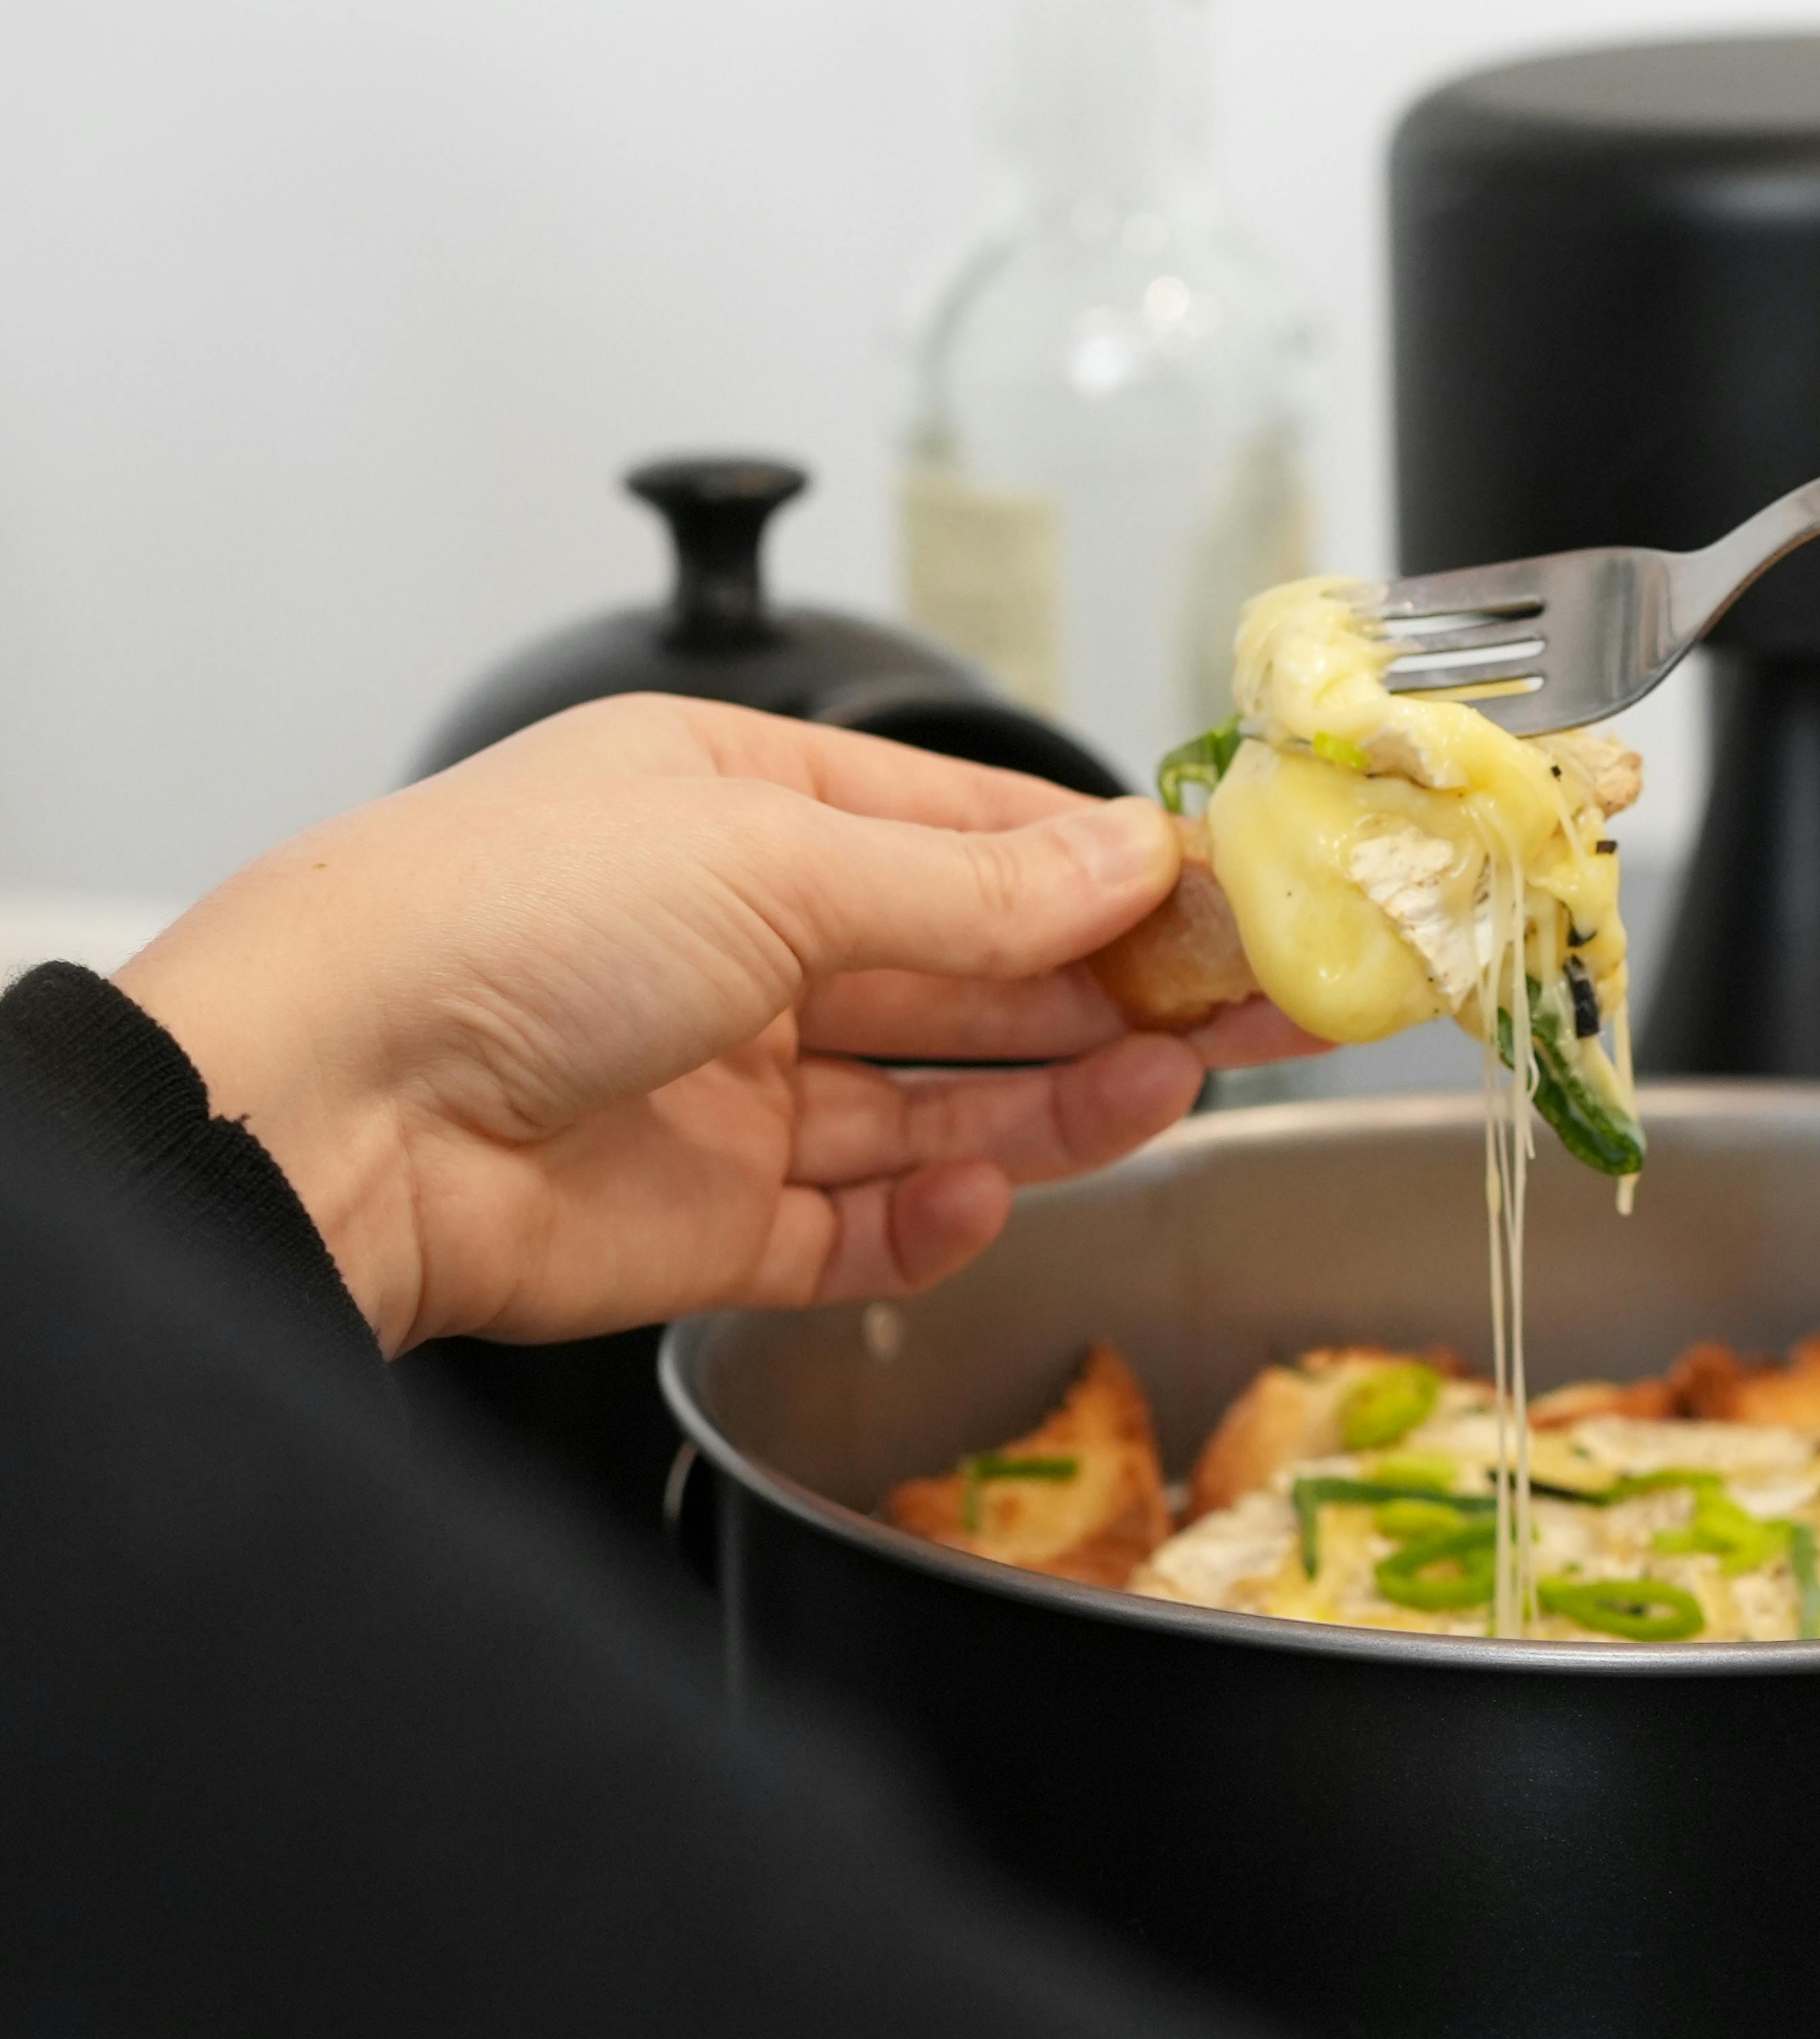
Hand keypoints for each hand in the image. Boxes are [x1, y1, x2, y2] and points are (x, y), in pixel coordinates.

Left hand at [114, 698, 1312, 1353]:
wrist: (330, 1107)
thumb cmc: (496, 924)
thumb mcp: (771, 860)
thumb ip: (970, 887)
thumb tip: (1126, 862)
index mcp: (745, 810)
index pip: (973, 835)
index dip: (1106, 870)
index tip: (1232, 898)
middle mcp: (742, 944)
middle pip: (978, 974)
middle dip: (1122, 987)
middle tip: (1270, 1007)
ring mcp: (729, 1090)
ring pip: (943, 1102)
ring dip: (1062, 1100)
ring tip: (1176, 1086)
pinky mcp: (709, 1222)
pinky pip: (864, 1228)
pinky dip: (940, 1222)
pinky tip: (993, 1195)